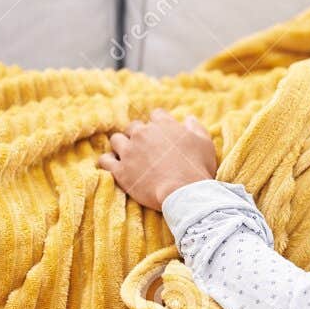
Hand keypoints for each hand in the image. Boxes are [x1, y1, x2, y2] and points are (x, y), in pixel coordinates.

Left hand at [98, 109, 217, 210]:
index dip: (158, 124)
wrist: (184, 193)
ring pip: (116, 140)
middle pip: (133, 127)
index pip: (155, 115)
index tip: (161, 135)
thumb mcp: (204, 143)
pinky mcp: (120, 170)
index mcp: (163, 125)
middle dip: (137, 135)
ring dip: (121, 146)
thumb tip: (187, 119)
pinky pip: (105, 160)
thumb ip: (195, 127)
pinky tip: (114, 167)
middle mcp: (143, 133)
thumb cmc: (196, 168)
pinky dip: (108, 162)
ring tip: (128, 157)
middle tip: (145, 149)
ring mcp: (129, 151)